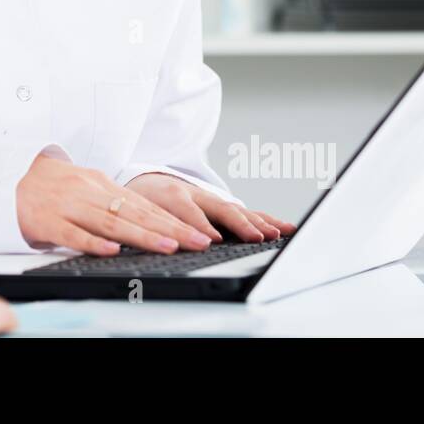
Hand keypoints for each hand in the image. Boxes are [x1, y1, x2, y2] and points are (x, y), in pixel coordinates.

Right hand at [16, 155, 216, 255]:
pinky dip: (93, 242)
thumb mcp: (85, 187)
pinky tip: (113, 249)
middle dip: (169, 229)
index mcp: (100, 184)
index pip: (143, 204)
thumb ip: (113, 202)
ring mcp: (68, 206)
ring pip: (110, 221)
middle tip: (197, 241)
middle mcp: (88, 192)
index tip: (198, 233)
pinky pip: (72, 233)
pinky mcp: (47, 220)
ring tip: (168, 247)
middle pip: (134, 212)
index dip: (172, 220)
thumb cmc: (51, 186)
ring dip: (141, 235)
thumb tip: (150, 220)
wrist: (7, 175)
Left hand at [126, 172, 296, 242]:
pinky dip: (267, 220)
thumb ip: (149, 226)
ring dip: (258, 223)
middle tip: (255, 237)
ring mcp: (213, 199)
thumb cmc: (142, 201)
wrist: (147, 180)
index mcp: (171, 195)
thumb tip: (157, 243)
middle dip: (239, 224)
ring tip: (276, 234)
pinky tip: (285, 228)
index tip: (212, 240)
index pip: (187, 211)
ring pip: (238, 210)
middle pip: (221, 209)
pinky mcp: (224, 206)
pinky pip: (248, 212)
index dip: (199, 225)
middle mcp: (196, 194)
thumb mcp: (138, 213)